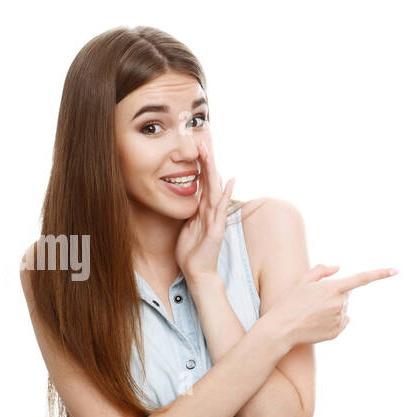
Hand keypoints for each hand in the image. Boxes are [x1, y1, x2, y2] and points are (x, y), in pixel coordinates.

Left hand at [175, 138, 232, 284]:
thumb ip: (191, 213)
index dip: (201, 167)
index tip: (198, 149)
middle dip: (207, 163)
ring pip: (214, 191)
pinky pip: (220, 209)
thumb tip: (190, 201)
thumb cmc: (191, 252)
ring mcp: (215, 220)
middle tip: (203, 142)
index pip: (203, 183)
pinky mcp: (216, 230)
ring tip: (211, 155)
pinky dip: (225, 195)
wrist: (197, 273)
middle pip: (210, 182)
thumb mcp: (187, 228)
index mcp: (203, 210)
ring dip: (213, 172)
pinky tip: (229, 181)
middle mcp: (211, 212)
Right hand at [269, 263, 397, 348]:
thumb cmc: (290, 303)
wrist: (281, 329)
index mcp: (333, 288)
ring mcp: (339, 318)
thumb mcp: (303, 281)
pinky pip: (342, 321)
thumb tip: (339, 267)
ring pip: (344, 308)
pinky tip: (318, 323)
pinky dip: (334, 320)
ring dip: (334, 308)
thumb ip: (322, 270)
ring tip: (314, 313)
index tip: (396, 270)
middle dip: (336, 295)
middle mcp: (339, 303)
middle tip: (315, 301)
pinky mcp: (338, 332)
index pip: (362, 278)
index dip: (380, 274)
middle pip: (347, 295)